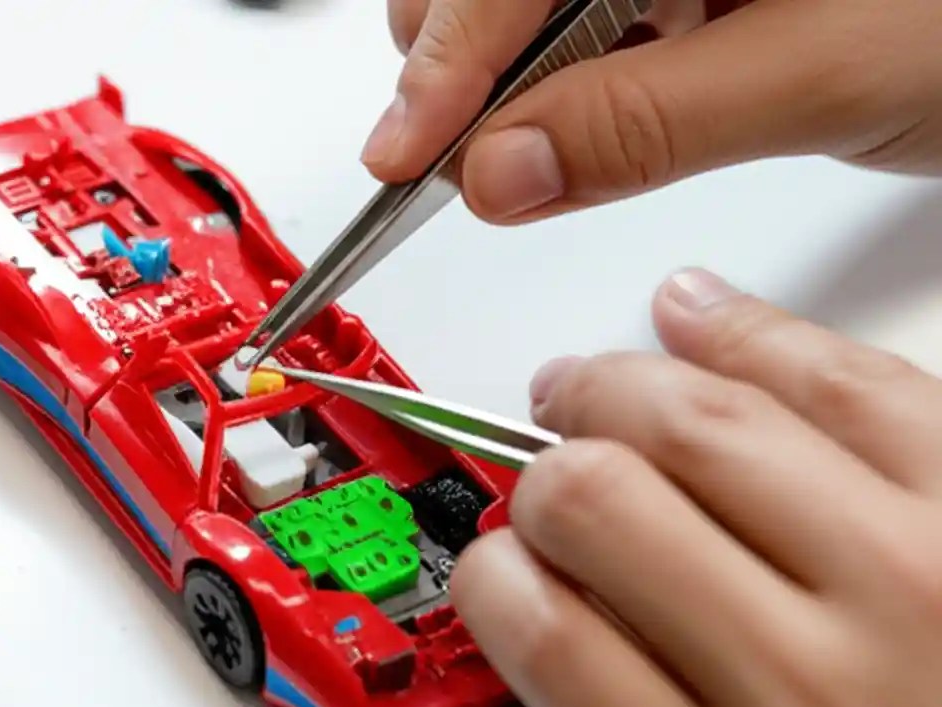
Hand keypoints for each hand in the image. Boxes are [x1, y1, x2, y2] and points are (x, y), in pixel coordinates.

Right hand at [366, 0, 941, 224]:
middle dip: (463, 65)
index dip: (446, 62)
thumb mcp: (818, 75)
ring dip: (513, 77)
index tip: (405, 157)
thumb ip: (645, 124)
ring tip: (552, 137)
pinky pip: (587, 13)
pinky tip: (607, 99)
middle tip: (477, 161)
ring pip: (528, 1)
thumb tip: (500, 173)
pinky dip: (569, 72)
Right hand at [450, 267, 941, 706]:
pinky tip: (700, 315)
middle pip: (601, 503)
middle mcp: (824, 678)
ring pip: (707, 422)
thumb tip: (565, 651)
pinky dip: (755, 335)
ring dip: (615, 387)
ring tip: (586, 384)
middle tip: (539, 472)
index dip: (491, 581)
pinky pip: (852, 381)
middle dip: (540, 476)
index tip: (498, 570)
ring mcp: (926, 574)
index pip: (547, 633)